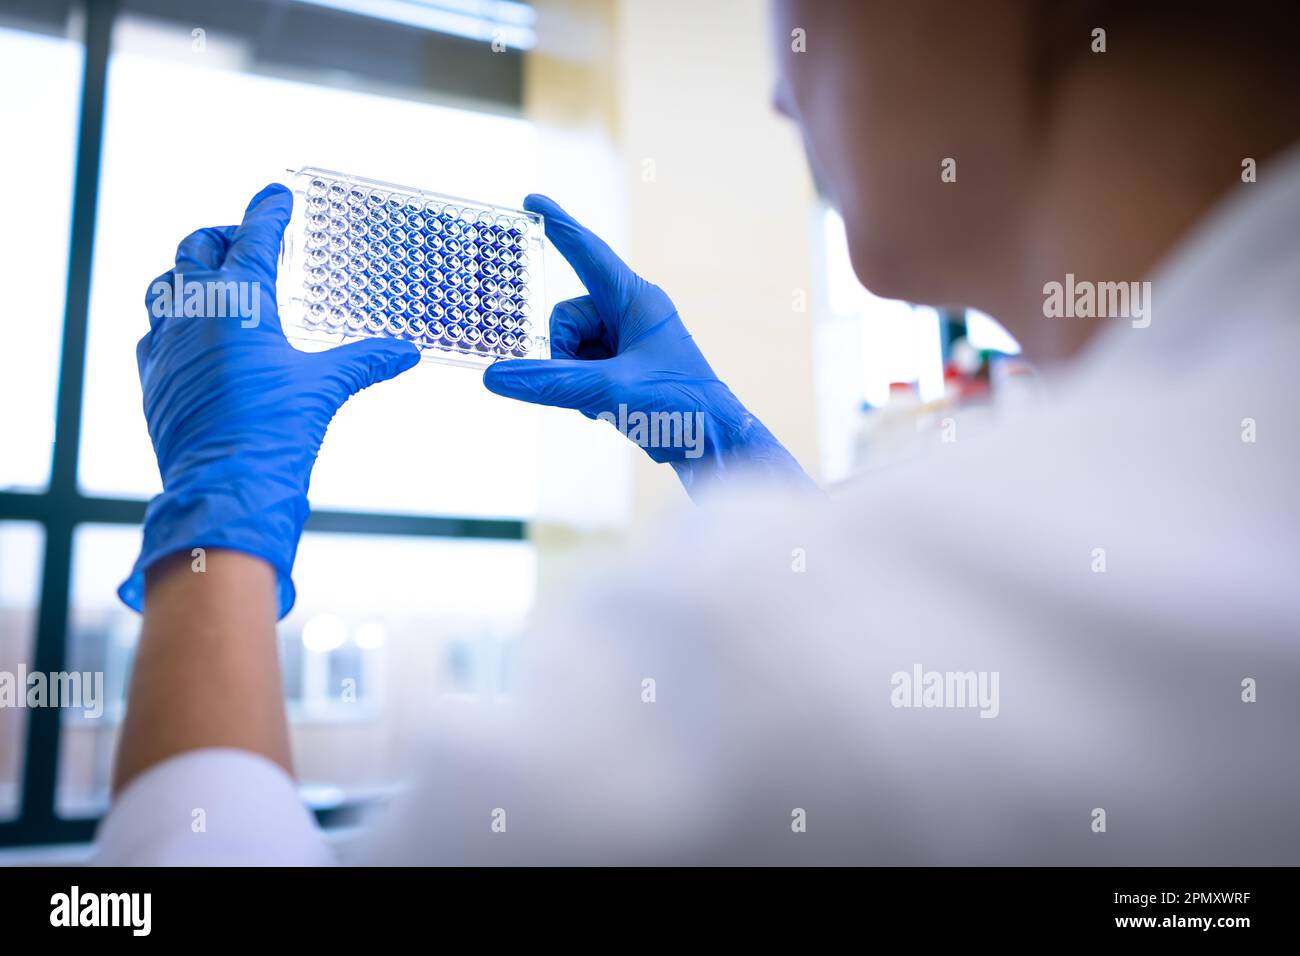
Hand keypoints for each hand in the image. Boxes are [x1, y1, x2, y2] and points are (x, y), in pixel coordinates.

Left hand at [120, 184, 420, 616]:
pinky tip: (191, 336)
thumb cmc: (277, 431)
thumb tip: (406, 352)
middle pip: (197, 248)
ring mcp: (166, 343)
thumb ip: (365, 360)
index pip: (255, 238)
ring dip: (189, 273)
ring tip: (214, 281)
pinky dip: (172, 321)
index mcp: (240, 302)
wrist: (226, 485)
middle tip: (245, 240)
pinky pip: (153, 332)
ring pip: (166, 285)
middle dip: (222, 236)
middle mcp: (195, 312)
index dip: (268, 211)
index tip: (276, 193)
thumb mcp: (326, 387)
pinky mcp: (153, 376)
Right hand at [482, 195, 811, 497]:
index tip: (531, 200)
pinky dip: (583, 389)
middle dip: (562, 352)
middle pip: (568, 317)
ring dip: (573, 376)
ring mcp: (630, 344)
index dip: (557, 225)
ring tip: (602, 402)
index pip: (588, 253)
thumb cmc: (681, 409)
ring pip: (572, 348)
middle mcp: (633, 315)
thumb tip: (495, 377)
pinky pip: (584, 369)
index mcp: (637, 300)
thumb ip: (550, 383)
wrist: (717, 448)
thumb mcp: (610, 392)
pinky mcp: (628, 370)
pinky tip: (604, 410)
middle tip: (587, 384)